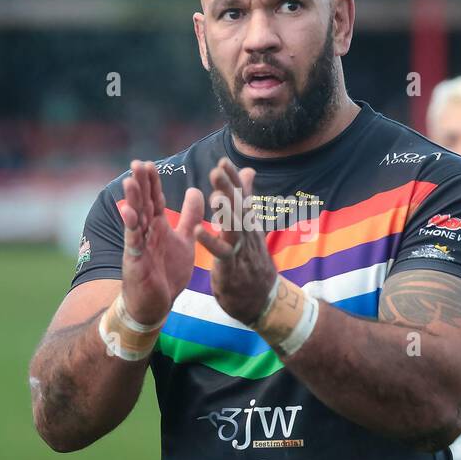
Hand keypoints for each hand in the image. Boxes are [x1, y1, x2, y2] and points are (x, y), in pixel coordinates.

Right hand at [118, 160, 205, 324]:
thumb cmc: (167, 271)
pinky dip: (131, 227)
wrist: (158, 303)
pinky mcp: (136, 261)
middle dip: (140, 185)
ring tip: (130, 181)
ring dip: (132, 200)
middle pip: (142, 204)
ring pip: (135, 219)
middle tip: (137, 163)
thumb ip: (189, 216)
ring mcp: (139, 246)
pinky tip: (128, 213)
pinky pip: (133, 241)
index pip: (154, 199)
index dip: (152, 183)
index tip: (150, 163)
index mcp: (157, 226)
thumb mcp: (184, 240)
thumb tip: (196, 190)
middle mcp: (146, 232)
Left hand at [195, 157, 277, 324]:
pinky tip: (199, 231)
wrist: (261, 298)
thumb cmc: (251, 260)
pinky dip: (211, 242)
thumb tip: (248, 171)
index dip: (233, 180)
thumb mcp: (249, 227)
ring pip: (234, 227)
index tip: (223, 161)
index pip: (242, 196)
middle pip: (239, 207)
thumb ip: (246, 199)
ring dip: (224, 212)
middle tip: (217, 170)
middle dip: (228, 189)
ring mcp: (241, 250)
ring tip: (213, 196)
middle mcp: (247, 233)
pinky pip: (222, 253)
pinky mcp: (231, 267)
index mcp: (248, 222)